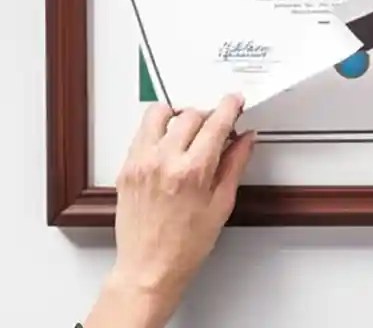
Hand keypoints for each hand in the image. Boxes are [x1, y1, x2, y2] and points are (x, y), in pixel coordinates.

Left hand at [85, 95, 254, 327]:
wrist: (149, 269)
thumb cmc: (184, 247)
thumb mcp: (221, 206)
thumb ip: (234, 165)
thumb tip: (246, 140)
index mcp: (192, 171)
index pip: (216, 122)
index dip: (229, 107)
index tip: (234, 103)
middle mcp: (164, 161)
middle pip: (190, 114)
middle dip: (208, 115)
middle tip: (216, 128)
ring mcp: (141, 162)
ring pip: (159, 114)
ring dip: (177, 115)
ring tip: (188, 131)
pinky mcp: (126, 168)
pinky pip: (142, 133)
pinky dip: (157, 132)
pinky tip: (168, 146)